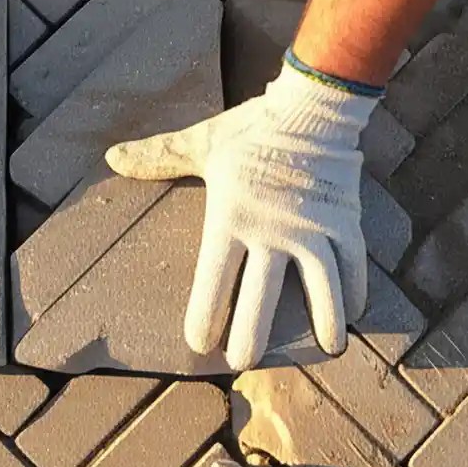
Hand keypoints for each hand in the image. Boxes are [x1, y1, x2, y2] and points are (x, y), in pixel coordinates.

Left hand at [104, 62, 377, 369]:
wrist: (312, 104)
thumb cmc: (250, 129)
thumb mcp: (200, 143)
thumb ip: (159, 157)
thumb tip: (111, 157)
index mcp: (232, 215)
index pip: (214, 278)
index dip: (205, 314)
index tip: (198, 343)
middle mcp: (273, 229)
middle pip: (261, 297)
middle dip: (252, 336)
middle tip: (243, 363)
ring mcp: (313, 228)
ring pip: (321, 288)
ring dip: (324, 319)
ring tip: (326, 348)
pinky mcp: (346, 220)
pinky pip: (354, 264)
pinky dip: (356, 290)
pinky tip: (353, 312)